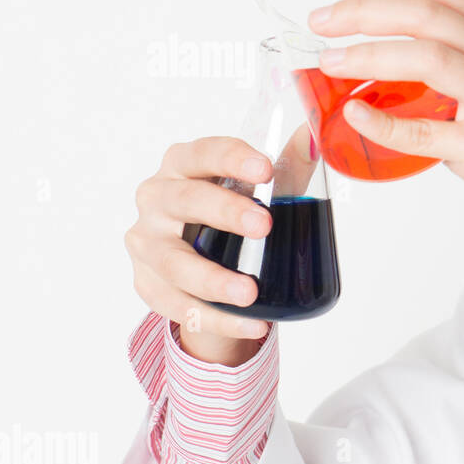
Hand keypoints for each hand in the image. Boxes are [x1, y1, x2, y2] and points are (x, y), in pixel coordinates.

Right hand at [125, 137, 275, 365]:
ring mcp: (146, 244)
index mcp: (181, 166)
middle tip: (264, 226)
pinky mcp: (147, 284)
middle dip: (223, 212)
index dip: (231, 158)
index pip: (201, 153)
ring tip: (250, 293)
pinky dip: (216, 320)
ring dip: (212, 279)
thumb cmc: (227, 212)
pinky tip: (252, 324)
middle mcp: (156, 199)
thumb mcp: (257, 191)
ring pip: (172, 262)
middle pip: (183, 201)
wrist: (203, 262)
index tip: (266, 169)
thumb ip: (288, 167)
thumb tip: (317, 138)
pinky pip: (177, 307)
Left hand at [309, 0, 463, 289]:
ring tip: (330, 62)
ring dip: (370, 56)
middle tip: (322, 20)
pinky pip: (426, 131)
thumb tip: (375, 63)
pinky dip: (384, 123)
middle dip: (365, 10)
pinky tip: (356, 114)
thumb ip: (449, 69)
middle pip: (428, 16)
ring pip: (429, 60)